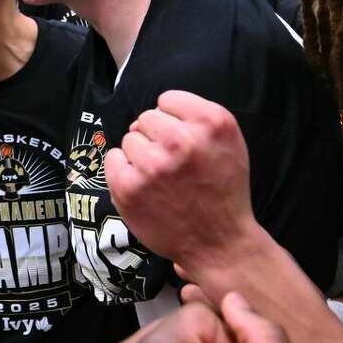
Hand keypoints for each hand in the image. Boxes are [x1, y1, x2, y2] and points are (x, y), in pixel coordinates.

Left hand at [104, 90, 260, 276]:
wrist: (218, 242)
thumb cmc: (222, 191)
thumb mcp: (230, 142)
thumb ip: (196, 118)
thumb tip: (153, 111)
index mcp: (212, 123)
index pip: (168, 99)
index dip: (173, 120)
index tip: (182, 140)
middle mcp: (182, 140)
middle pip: (146, 118)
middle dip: (155, 137)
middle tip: (172, 164)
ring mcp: (153, 164)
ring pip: (129, 139)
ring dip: (140, 156)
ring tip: (161, 179)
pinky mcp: (129, 186)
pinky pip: (112, 158)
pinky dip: (122, 171)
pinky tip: (144, 187)